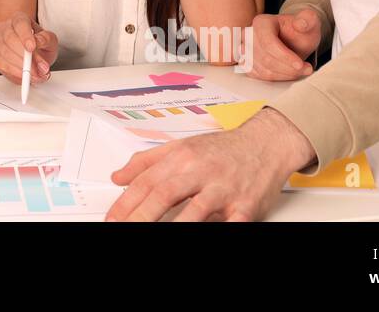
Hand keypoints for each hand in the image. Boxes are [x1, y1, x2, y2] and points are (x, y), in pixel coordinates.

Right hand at [0, 12, 57, 85]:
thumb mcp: (50, 40)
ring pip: (5, 54)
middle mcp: (5, 27)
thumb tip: (39, 42)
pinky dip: (14, 74)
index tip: (32, 48)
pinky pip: (1, 66)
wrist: (32, 53)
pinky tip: (25, 76)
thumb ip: (46, 40)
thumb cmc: (40, 44)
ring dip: (21, 68)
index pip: (20, 24)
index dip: (25, 36)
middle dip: (25, 57)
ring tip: (36, 75)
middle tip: (38, 69)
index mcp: (19, 19)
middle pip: (10, 40)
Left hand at [105, 107, 314, 221]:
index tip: (112, 218)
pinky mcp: (246, 206)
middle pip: (164, 194)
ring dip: (174, 226)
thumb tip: (117, 176)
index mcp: (181, 157)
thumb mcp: (180, 147)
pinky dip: (220, 228)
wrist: (266, 143)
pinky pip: (232, 223)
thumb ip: (146, 162)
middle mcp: (200, 171)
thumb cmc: (223, 148)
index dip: (125, 203)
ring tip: (155, 235)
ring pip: (195, 210)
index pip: (146, 182)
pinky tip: (211, 232)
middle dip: (141, 216)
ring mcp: (224, 189)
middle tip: (124, 228)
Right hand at [240, 9, 320, 80]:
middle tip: (306, 69)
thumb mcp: (309, 23)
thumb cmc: (299, 32)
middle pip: (266, 58)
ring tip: (300, 70)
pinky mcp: (246, 63)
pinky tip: (288, 72)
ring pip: (263, 70)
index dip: (285, 56)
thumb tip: (301, 23)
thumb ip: (308, 19)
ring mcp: (245, 49)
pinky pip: (260, 76)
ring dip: (285, 74)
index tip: (300, 64)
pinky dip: (277, 78)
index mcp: (261, 22)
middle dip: (288, 68)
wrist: (293, 39)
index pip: (268, 43)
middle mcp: (248, 34)